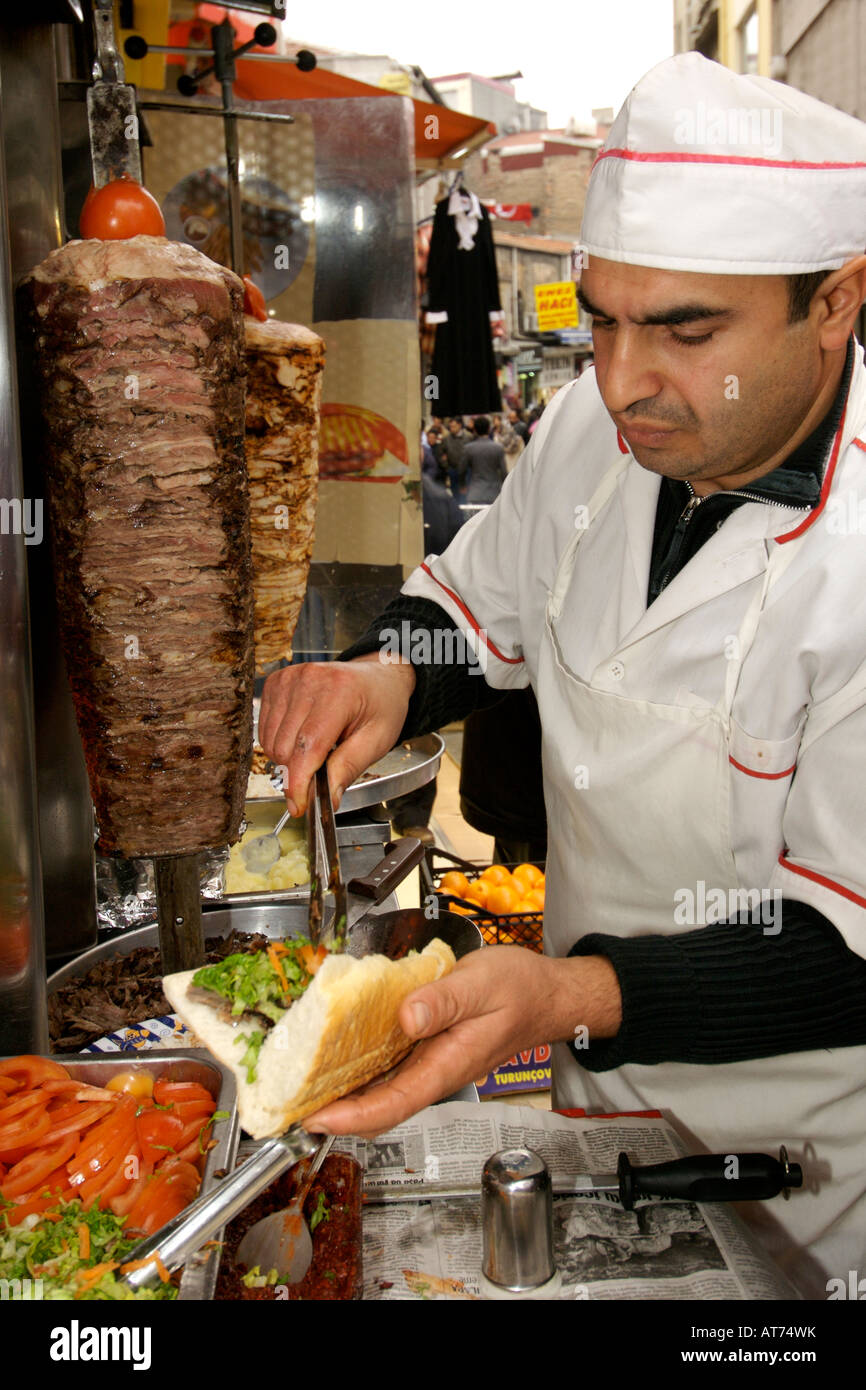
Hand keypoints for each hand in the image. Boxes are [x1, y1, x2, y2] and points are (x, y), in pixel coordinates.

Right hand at [257, 654, 415, 815]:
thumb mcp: (378, 739)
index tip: (299, 806)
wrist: (377, 678)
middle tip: (323, 766)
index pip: (308, 745)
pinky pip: (264, 730)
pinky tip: (301, 735)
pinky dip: (280, 742)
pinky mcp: (276, 682)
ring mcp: (289, 678)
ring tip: (317, 746)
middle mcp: (310, 679)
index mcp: (340, 691)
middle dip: (299, 770)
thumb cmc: (380, 706)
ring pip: (270, 742)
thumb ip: (349, 767)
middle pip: (285, 747)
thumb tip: (329, 798)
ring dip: (288, 757)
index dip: (300, 782)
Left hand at [303, 946, 621, 1137]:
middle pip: (378, 1107)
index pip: (393, 1104)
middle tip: (288, 1104)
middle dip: (334, 1112)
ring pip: (380, 1092)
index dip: (352, 1117)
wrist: (546, 995)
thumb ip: (444, 1001)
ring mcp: (430, 1065)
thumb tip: (406, 1016)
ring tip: (300, 1085)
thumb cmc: (521, 990)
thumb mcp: (482, 984)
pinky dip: (359, 1069)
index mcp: (447, 1064)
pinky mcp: (426, 1051)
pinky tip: (335, 1055)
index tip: (315, 1117)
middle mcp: (434, 1072)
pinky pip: (388, 1070)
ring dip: (342, 1093)